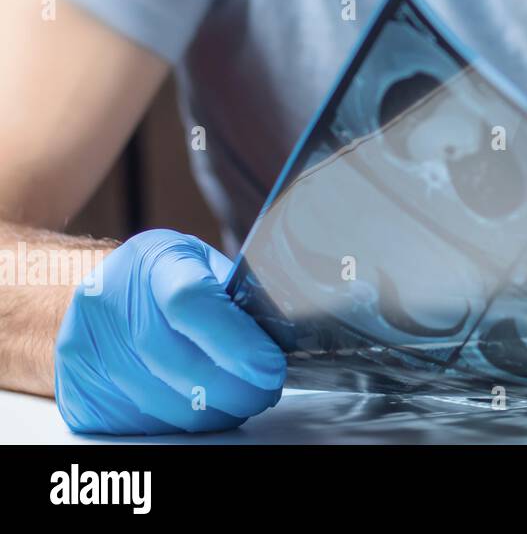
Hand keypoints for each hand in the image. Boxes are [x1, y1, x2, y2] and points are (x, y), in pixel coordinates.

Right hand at [54, 229, 285, 433]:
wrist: (101, 296)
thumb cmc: (168, 280)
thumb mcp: (204, 265)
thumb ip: (239, 295)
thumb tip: (287, 338)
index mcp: (152, 261)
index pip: (191, 302)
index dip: (237, 342)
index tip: (270, 367)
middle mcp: (108, 302)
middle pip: (178, 363)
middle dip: (235, 388)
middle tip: (265, 391)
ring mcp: (86, 349)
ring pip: (161, 403)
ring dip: (212, 412)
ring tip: (238, 399)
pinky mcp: (79, 391)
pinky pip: (139, 425)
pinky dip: (180, 424)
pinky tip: (200, 408)